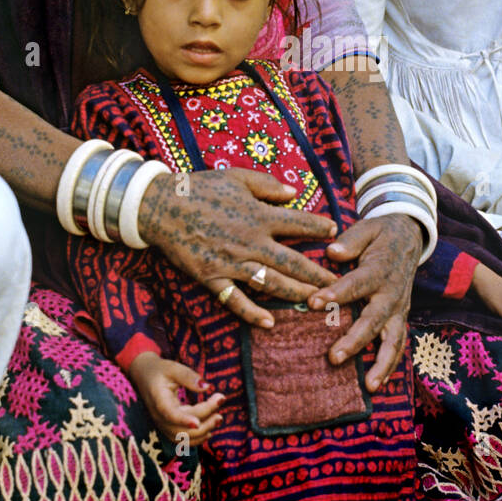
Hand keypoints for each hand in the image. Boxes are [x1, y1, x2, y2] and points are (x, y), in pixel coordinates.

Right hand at [129, 350, 224, 446]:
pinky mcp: (169, 428)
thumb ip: (188, 376)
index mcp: (159, 401)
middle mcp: (160, 418)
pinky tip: (210, 428)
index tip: (197, 422)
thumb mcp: (172, 368)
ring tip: (219, 417)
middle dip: (204, 421)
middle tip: (220, 401)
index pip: (170, 414)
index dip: (183, 420)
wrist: (145, 377)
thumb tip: (207, 387)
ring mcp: (164, 425)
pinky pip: (183, 439)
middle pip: (182, 429)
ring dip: (204, 431)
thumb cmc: (160, 371)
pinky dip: (198, 438)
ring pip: (184, 438)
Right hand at [139, 168, 338, 327]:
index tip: (335, 232)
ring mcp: (231, 262)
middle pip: (293, 261)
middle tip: (340, 284)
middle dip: (319, 273)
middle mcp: (250, 241)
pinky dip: (252, 313)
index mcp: (258, 215)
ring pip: (272, 283)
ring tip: (318, 302)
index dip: (320, 228)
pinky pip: (235, 300)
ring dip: (297, 294)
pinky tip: (270, 323)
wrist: (160, 207)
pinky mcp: (213, 278)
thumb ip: (268, 186)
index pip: (299, 223)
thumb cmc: (200, 187)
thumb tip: (294, 193)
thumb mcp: (237, 177)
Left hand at [307, 213, 421, 391]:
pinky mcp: (401, 317)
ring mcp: (399, 308)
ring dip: (382, 364)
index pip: (356, 283)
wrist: (410, 237)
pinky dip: (390, 365)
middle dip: (355, 340)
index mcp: (380, 269)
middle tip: (333, 357)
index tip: (313, 301)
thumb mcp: (369, 227)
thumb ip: (351, 240)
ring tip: (369, 386)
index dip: (335, 293)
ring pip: (393, 340)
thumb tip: (332, 252)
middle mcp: (392, 293)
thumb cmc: (381, 234)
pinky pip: (398, 344)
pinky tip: (377, 384)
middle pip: (374, 320)